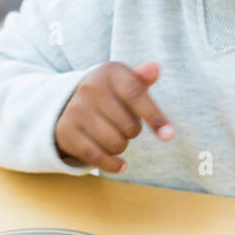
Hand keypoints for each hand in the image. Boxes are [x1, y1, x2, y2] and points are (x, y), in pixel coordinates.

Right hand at [54, 61, 171, 172]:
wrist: (69, 102)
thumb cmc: (111, 94)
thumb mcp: (126, 82)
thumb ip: (142, 79)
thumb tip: (155, 68)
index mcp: (110, 72)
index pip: (136, 95)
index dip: (154, 117)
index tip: (169, 136)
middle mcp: (89, 88)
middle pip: (129, 126)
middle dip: (133, 131)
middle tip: (124, 125)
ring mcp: (75, 109)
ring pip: (115, 143)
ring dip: (122, 147)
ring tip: (115, 136)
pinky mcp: (66, 131)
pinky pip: (97, 157)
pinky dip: (112, 165)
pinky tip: (120, 165)